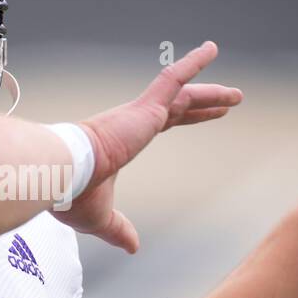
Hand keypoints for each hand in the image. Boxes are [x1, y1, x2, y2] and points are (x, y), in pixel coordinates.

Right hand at [56, 41, 241, 251]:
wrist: (60, 175)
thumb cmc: (71, 194)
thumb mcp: (102, 218)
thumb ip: (119, 229)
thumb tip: (132, 248)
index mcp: (123, 142)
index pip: (162, 124)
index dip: (187, 119)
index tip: (208, 115)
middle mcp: (132, 123)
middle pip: (178, 108)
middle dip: (204, 105)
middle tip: (228, 102)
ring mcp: (139, 114)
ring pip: (183, 95)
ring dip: (211, 93)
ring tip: (238, 95)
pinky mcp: (144, 109)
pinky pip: (173, 78)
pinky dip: (193, 63)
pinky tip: (212, 50)